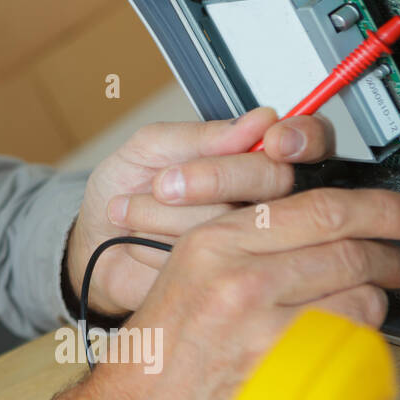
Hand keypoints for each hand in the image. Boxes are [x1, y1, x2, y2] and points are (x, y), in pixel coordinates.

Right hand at [47, 186, 399, 399]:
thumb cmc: (159, 352)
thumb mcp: (186, 272)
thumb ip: (245, 243)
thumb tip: (316, 228)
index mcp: (213, 243)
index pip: (315, 208)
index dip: (374, 207)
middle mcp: (239, 277)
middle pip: (346, 248)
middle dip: (387, 254)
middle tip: (397, 261)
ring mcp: (264, 325)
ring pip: (359, 295)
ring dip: (373, 299)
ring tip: (365, 303)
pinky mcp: (283, 369)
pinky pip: (348, 342)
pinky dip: (356, 339)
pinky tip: (339, 339)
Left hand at [64, 106, 335, 315]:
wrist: (93, 243)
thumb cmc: (125, 188)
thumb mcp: (150, 146)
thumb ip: (201, 136)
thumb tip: (258, 121)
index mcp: (253, 157)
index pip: (306, 142)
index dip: (300, 139)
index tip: (274, 142)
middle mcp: (262, 200)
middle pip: (277, 184)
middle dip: (216, 179)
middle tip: (164, 184)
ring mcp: (250, 243)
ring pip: (238, 222)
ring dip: (169, 214)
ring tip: (131, 209)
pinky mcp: (227, 278)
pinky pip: (213, 258)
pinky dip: (161, 243)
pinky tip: (141, 239)